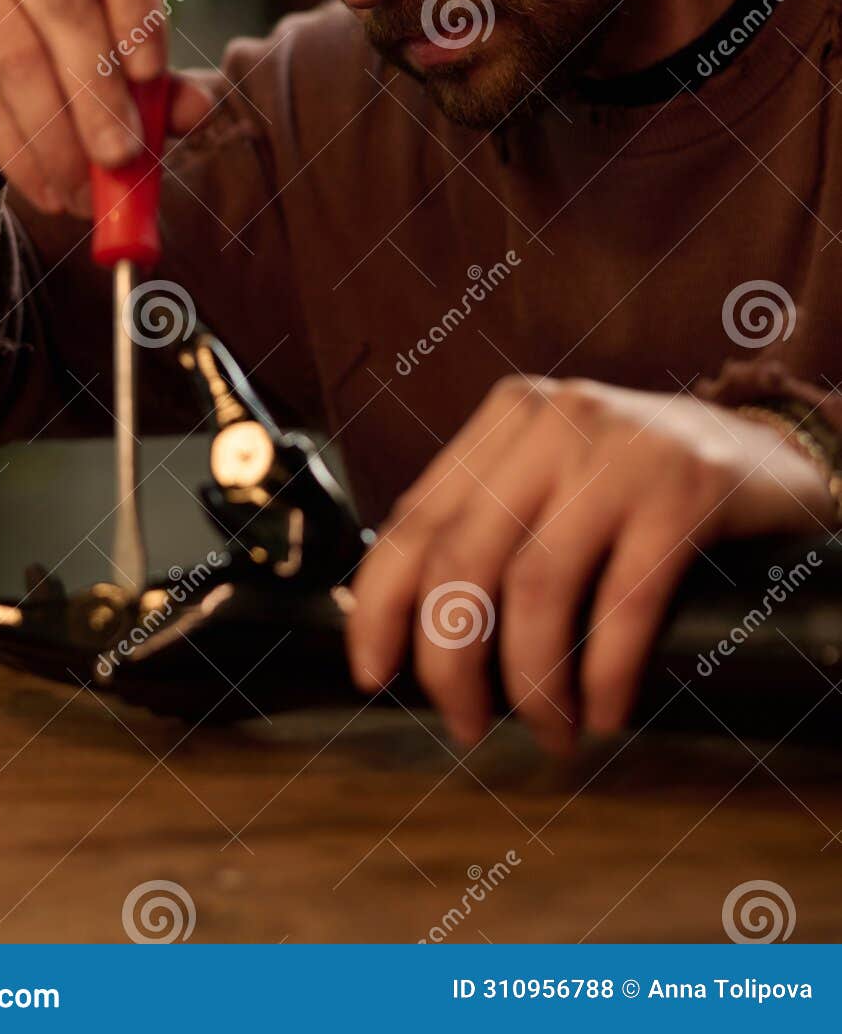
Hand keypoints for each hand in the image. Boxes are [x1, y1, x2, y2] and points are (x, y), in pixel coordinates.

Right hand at [0, 0, 215, 215]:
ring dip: (56, 141)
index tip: (152, 74)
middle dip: (97, 95)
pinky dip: (16, 153)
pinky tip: (44, 191)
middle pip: (62, 6)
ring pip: (16, 60)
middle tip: (119, 160)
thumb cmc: (48, 58)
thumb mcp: (109, 70)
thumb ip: (158, 89)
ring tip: (83, 196)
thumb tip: (197, 108)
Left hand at [347, 375, 833, 751]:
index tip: (373, 674)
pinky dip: (601, 674)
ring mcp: (622, 451)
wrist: (773, 451)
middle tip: (467, 724)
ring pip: (535, 587)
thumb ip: (494, 521)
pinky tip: (602, 711)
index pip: (415, 518)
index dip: (380, 607)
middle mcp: (556, 421)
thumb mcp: (561, 475)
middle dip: (451, 663)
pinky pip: (622, 604)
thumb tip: (412, 624)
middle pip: (463, 558)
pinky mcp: (687, 489)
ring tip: (547, 729)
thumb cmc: (649, 485)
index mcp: (509, 418)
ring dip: (530, 683)